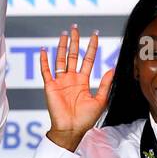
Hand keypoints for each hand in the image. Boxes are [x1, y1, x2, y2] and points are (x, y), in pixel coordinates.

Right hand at [43, 26, 114, 151]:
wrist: (71, 129)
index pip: (88, 60)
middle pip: (73, 55)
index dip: (92, 48)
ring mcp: (60, 81)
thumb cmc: (85, 119)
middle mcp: (71, 79)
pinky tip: (45, 49)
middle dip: (75, 42)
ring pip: (61, 59)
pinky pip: (46, 71)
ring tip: (64, 34)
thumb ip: (104, 84)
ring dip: (62, 46)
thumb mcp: (100, 100)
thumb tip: (112, 69)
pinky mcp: (50, 86)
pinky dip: (44, 60)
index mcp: (82, 81)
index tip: (95, 35)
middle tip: (76, 28)